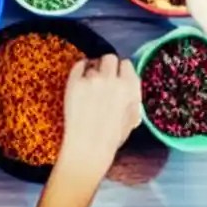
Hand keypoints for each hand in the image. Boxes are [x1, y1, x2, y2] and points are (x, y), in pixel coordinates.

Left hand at [56, 55, 139, 183]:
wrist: (88, 148)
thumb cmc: (112, 137)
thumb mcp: (132, 117)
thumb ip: (131, 96)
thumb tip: (127, 85)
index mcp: (129, 87)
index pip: (126, 64)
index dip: (121, 71)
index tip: (117, 78)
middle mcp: (112, 79)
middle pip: (110, 58)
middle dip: (107, 67)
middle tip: (103, 79)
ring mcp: (92, 79)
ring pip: (93, 63)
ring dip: (93, 71)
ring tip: (90, 88)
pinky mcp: (74, 82)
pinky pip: (78, 65)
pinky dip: (80, 70)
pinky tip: (81, 82)